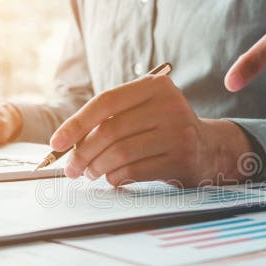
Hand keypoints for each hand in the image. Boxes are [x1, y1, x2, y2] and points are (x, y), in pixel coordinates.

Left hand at [48, 74, 254, 186]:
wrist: (208, 149)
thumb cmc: (163, 129)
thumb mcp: (145, 110)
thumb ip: (112, 117)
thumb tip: (67, 143)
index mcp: (156, 86)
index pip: (106, 101)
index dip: (76, 123)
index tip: (57, 142)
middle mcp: (170, 106)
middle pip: (111, 130)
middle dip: (83, 152)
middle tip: (72, 168)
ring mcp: (178, 133)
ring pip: (121, 153)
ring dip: (97, 167)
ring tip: (90, 173)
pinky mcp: (181, 159)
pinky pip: (134, 170)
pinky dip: (115, 178)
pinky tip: (111, 178)